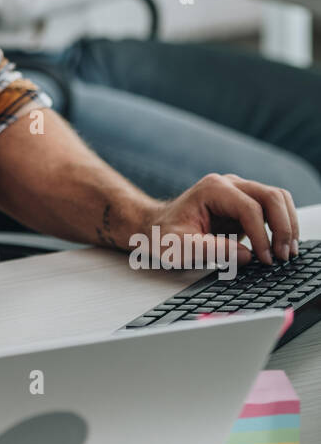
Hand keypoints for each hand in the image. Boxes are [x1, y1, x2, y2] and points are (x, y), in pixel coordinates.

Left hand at [151, 173, 299, 269]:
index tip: (264, 259)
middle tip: (283, 255)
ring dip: (287, 224)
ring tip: (286, 252)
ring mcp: (239, 191)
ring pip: (277, 199)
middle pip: (270, 196)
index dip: (261, 235)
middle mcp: (229, 184)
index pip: (249, 208)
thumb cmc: (163, 234)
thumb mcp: (179, 247)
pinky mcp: (245, 204)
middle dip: (282, 226)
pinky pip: (273, 209)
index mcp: (212, 189)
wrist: (156, 226)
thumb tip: (246, 256)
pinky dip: (282, 225)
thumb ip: (210, 250)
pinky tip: (280, 245)